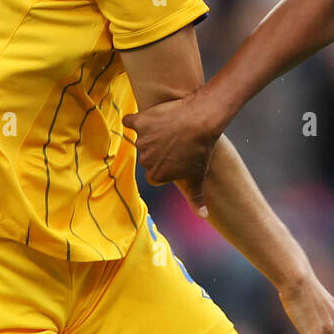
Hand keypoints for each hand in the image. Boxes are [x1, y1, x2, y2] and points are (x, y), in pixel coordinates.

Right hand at [123, 88, 220, 202]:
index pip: (155, 173)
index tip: (176, 158)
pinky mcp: (140, 122)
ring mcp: (142, 141)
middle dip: (159, 150)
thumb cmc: (202, 149)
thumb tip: (203, 216)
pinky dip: (135, 120)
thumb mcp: (199, 175)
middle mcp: (146, 160)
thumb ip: (196, 198)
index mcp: (157, 175)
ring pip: (143, 139)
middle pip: (148, 156)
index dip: (166, 165)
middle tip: (177, 141)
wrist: (202, 119)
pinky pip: (130, 121)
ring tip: (173, 128)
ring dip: (153, 134)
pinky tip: (148, 118)